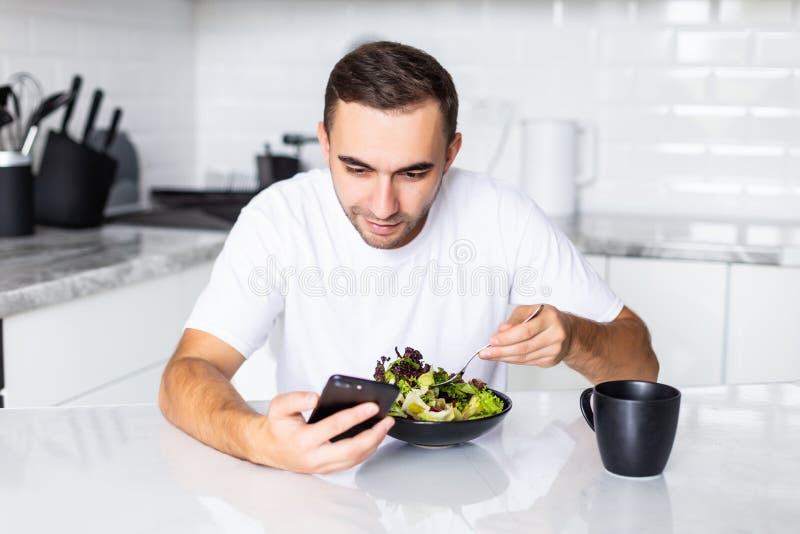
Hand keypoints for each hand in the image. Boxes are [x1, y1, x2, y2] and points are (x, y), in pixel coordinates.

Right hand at [246, 391, 393, 473]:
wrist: (268, 448)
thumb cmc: (278, 426)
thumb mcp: (279, 406)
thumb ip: (296, 399)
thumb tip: (316, 397)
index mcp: (303, 441)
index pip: (334, 427)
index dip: (355, 415)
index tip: (372, 406)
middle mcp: (314, 457)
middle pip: (351, 449)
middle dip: (373, 434)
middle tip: (387, 420)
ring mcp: (322, 466)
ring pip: (355, 458)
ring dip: (374, 442)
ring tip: (385, 426)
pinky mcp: (328, 469)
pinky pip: (352, 461)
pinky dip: (367, 449)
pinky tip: (375, 436)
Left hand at [479, 304, 572, 367]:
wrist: (567, 331)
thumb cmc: (545, 318)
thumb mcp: (531, 310)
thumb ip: (515, 319)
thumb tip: (502, 330)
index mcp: (550, 318)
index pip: (526, 331)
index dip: (507, 338)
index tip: (492, 341)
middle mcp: (555, 334)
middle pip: (524, 347)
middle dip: (501, 351)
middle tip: (486, 353)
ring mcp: (555, 350)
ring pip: (525, 357)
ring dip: (504, 357)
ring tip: (490, 355)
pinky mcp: (551, 361)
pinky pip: (527, 362)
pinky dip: (513, 360)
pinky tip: (503, 357)